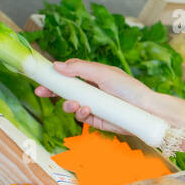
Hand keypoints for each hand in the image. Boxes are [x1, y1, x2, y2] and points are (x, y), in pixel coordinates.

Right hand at [34, 59, 154, 134]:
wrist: (144, 109)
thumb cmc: (128, 88)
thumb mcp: (102, 72)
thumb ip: (79, 69)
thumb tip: (57, 65)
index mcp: (92, 76)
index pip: (68, 75)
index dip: (54, 76)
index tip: (40, 77)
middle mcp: (91, 91)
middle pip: (65, 91)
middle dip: (52, 92)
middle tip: (40, 92)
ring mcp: (93, 106)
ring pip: (71, 105)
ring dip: (68, 104)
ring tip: (73, 103)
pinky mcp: (96, 120)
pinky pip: (81, 117)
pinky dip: (80, 113)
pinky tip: (85, 109)